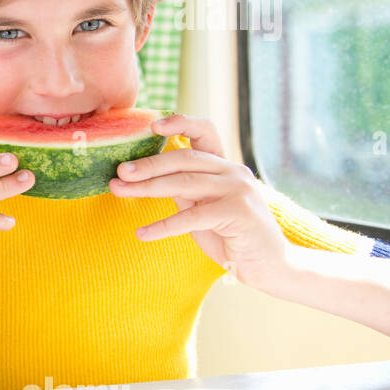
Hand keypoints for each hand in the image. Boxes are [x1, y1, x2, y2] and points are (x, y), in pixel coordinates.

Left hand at [109, 113, 288, 288]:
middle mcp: (234, 172)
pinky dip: (163, 226)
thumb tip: (147, 177)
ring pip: (184, 184)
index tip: (151, 125)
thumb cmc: (232, 237)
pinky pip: (192, 217)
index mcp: (225, 166)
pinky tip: (142, 234)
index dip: (180, 123)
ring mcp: (239, 191)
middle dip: (147, 165)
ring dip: (147, 188)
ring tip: (119, 191)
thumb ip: (184, 191)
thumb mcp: (202, 209)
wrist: (270, 266)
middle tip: (119, 171)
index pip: (204, 132)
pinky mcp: (238, 213)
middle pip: (184, 159)